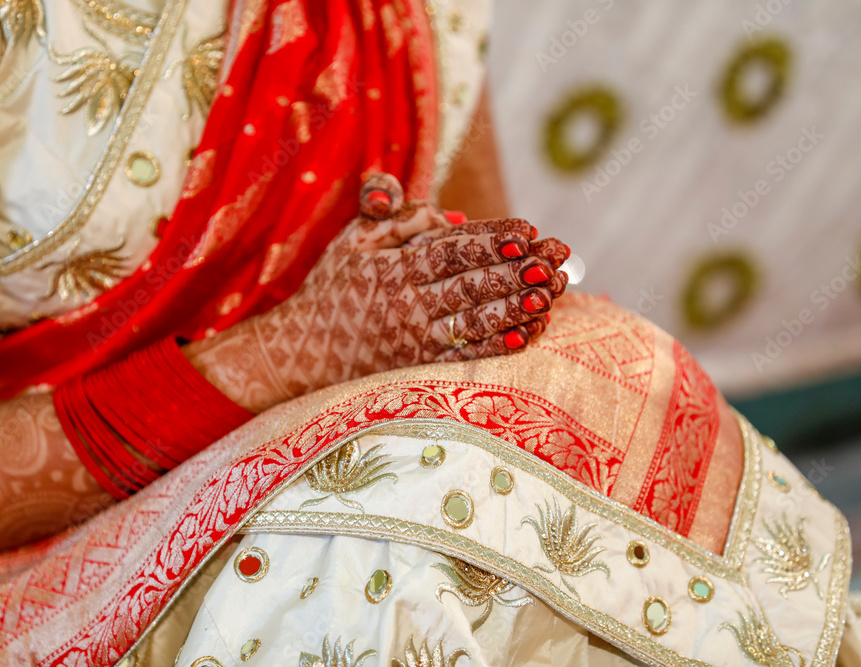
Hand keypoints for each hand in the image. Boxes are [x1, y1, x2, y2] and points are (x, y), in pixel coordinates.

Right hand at [186, 174, 569, 411]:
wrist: (301, 350)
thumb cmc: (332, 288)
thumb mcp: (352, 241)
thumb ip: (392, 215)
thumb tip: (442, 209)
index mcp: (393, 266)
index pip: (450, 249)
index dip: (492, 240)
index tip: (529, 230)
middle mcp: (407, 302)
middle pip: (471, 283)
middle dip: (518, 271)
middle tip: (558, 259)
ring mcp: (414, 337)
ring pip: (474, 319)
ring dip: (517, 306)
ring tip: (555, 293)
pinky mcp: (418, 365)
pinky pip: (463, 356)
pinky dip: (497, 345)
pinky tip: (528, 334)